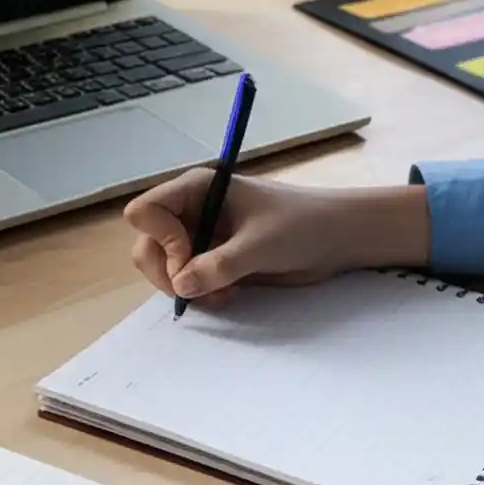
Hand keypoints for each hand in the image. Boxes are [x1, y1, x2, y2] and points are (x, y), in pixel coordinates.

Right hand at [124, 170, 430, 303]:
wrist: (338, 238)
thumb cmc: (304, 225)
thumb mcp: (261, 244)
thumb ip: (219, 265)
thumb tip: (181, 286)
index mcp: (196, 190)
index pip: (145, 212)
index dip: (160, 239)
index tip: (190, 257)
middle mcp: (192, 211)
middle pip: (147, 244)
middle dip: (168, 272)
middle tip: (199, 288)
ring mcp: (201, 236)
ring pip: (164, 267)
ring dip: (184, 288)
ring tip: (220, 294)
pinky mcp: (214, 260)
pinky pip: (186, 281)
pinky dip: (199, 294)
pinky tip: (228, 294)